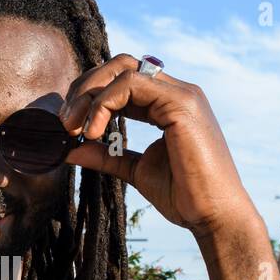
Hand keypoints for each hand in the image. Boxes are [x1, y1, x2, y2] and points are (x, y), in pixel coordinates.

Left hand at [59, 54, 257, 237]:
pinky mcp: (181, 104)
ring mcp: (182, 94)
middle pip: (120, 64)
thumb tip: (71, 150)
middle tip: (65, 121)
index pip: (122, 79)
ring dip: (90, 95)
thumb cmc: (184, 195)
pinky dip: (104, 103)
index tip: (70, 126)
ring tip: (75, 128)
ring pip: (124, 69)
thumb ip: (106, 155)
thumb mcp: (135, 170)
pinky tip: (93, 132)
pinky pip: (132, 84)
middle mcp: (176, 92)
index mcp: (167, 104)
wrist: (214, 215)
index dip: (90, 95)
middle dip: (85, 87)